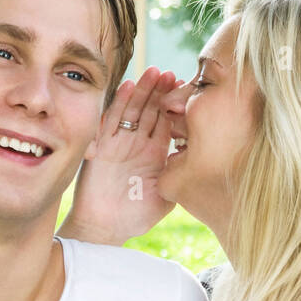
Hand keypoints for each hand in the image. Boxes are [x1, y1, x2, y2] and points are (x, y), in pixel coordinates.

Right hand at [61, 67, 181, 245]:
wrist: (103, 228)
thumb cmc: (133, 217)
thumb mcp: (164, 199)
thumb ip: (178, 181)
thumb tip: (198, 167)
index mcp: (155, 154)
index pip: (168, 122)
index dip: (177, 105)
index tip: (188, 88)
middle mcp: (138, 144)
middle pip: (152, 110)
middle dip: (162, 91)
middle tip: (173, 73)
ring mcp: (120, 142)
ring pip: (133, 109)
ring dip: (144, 90)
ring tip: (155, 72)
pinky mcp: (102, 145)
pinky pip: (111, 119)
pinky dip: (120, 103)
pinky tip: (129, 86)